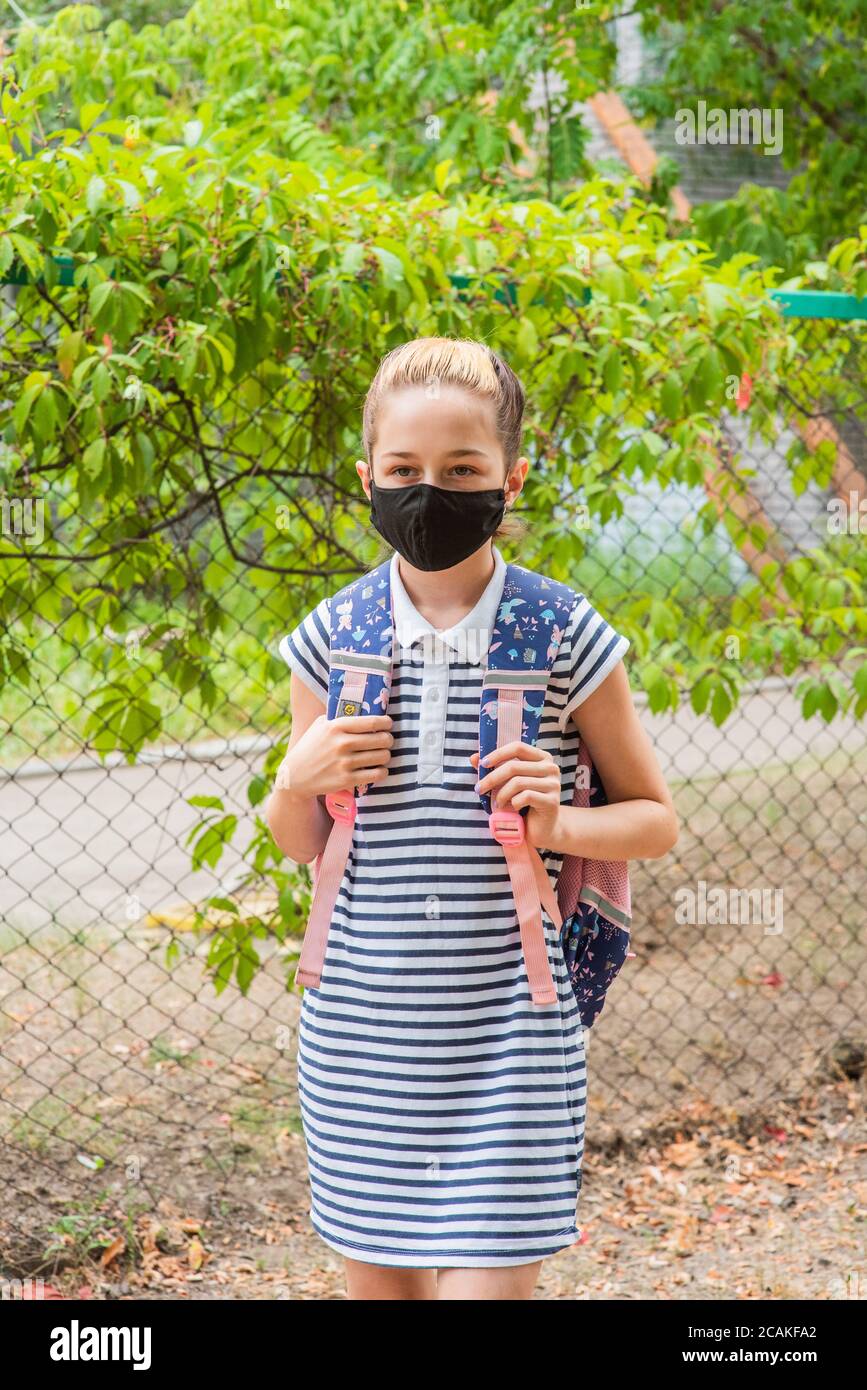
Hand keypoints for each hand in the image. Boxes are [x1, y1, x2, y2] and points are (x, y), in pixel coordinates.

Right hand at [276, 714, 392, 799]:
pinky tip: (378, 769)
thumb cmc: (310, 747)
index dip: (386, 723)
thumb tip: (362, 707)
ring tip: (381, 755)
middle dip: (388, 739)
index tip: (388, 724)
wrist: (294, 776)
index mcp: (336, 726)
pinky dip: (382, 771)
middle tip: (386, 741)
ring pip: (382, 756)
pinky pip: (377, 774)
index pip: (372, 722)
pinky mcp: (346, 780)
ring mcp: (344, 763)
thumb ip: (338, 717)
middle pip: (382, 739)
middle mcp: (342, 743)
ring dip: (386, 756)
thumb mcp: (320, 725)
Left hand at [469, 741, 562, 847]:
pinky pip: (525, 796)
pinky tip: (512, 808)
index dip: (498, 754)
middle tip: (479, 789)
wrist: (541, 828)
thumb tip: (473, 758)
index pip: (518, 747)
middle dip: (492, 778)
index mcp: (542, 758)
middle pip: (514, 767)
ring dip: (501, 794)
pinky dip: (513, 803)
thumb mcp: (507, 783)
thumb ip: (493, 769)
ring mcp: (554, 784)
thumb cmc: (523, 803)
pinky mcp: (552, 801)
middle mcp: (551, 768)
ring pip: (518, 782)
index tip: (483, 764)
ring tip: (497, 803)